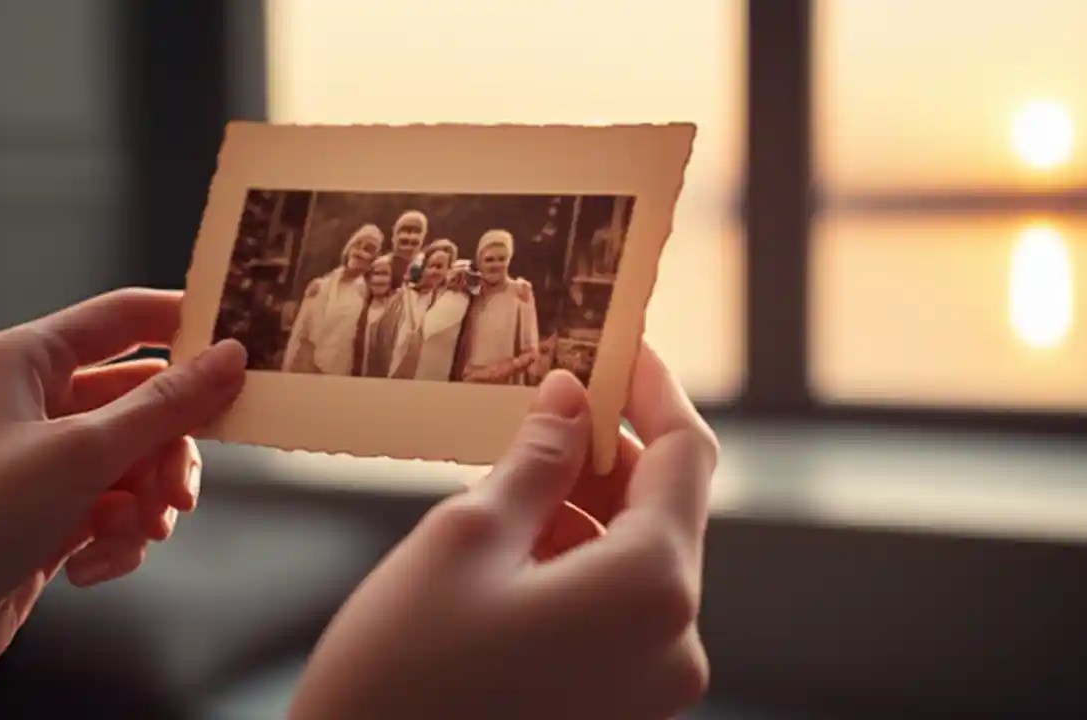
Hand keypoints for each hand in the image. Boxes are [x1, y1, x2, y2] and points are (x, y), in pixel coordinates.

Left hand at [0, 289, 246, 717]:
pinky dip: (115, 539)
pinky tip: (89, 567)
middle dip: (167, 451)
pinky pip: (113, 510)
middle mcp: (32, 403)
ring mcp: (40, 461)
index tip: (242, 345)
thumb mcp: (81, 452)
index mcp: (26, 360)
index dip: (184, 324)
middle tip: (181, 492)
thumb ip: (166, 405)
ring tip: (137, 535)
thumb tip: (230, 358)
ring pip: (135, 463)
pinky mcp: (46, 514)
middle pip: (140, 403)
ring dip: (146, 504)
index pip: (121, 318)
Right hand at [290, 343, 717, 719]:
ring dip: (586, 513)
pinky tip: (512, 553)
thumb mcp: (464, 538)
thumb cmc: (400, 675)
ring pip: (637, 563)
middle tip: (544, 409)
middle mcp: (674, 643)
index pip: (685, 456)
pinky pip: (618, 614)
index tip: (619, 349)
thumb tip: (569, 398)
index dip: (653, 392)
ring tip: (508, 486)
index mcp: (650, 588)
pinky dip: (578, 569)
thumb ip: (536, 460)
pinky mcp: (619, 713)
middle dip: (607, 455)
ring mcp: (652, 689)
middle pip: (665, 512)